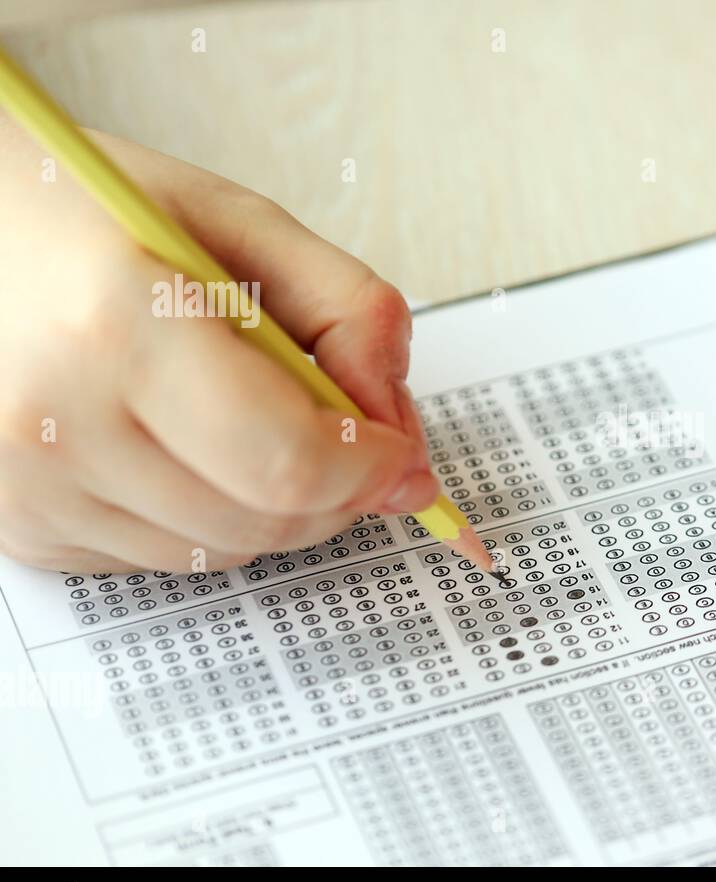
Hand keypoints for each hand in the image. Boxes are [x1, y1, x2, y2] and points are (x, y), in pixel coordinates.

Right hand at [0, 120, 437, 572]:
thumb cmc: (84, 212)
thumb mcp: (234, 222)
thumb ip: (346, 311)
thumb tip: (398, 422)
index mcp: (117, 327)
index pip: (288, 462)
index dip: (369, 469)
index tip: (400, 452)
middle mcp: (54, 422)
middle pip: (262, 521)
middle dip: (335, 491)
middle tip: (345, 433)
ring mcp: (24, 486)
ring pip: (218, 551)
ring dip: (269, 504)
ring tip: (240, 416)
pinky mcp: (14, 525)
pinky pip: (158, 558)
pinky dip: (200, 515)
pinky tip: (174, 441)